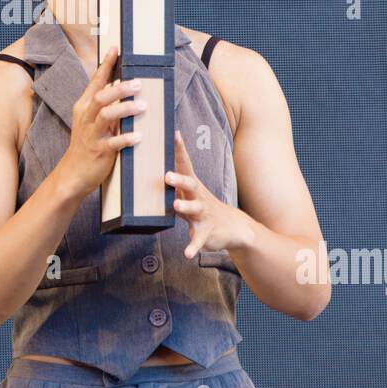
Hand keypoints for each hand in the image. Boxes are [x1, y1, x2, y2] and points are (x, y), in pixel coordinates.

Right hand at [58, 46, 146, 198]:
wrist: (73, 173)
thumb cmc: (87, 144)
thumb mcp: (92, 120)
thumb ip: (106, 104)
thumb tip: (123, 85)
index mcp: (84, 106)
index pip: (96, 81)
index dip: (106, 65)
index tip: (116, 49)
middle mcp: (86, 117)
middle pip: (101, 96)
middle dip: (120, 88)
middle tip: (139, 83)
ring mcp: (91, 134)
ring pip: (106, 115)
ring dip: (125, 109)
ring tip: (142, 106)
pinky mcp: (98, 151)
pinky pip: (113, 142)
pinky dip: (126, 138)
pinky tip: (139, 136)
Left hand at [165, 129, 251, 257]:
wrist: (233, 227)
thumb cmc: (203, 206)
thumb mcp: (190, 192)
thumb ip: (175, 180)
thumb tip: (153, 164)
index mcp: (193, 186)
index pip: (185, 164)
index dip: (180, 149)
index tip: (173, 133)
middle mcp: (199, 197)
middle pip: (190, 185)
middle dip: (179, 180)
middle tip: (166, 175)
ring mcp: (204, 215)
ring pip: (195, 210)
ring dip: (185, 208)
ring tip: (176, 206)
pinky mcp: (207, 233)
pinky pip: (199, 240)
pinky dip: (193, 246)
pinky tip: (187, 253)